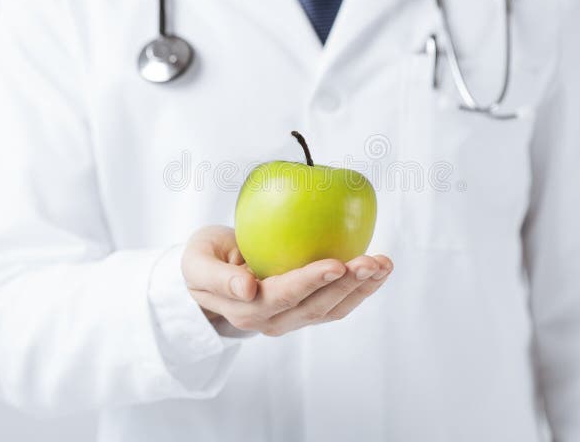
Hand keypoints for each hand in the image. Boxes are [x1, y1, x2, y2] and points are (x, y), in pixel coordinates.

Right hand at [182, 225, 392, 336]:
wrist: (209, 275)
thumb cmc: (203, 261)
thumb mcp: (196, 263)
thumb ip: (217, 277)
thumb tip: (247, 289)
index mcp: (245, 308)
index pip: (282, 296)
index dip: (309, 282)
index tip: (335, 264)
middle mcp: (271, 319)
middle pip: (314, 307)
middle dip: (347, 285)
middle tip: (372, 261)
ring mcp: (291, 317)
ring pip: (331, 310)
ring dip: (361, 289)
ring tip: (383, 265)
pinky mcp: (305, 310)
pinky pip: (336, 305)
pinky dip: (360, 289)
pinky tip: (378, 269)